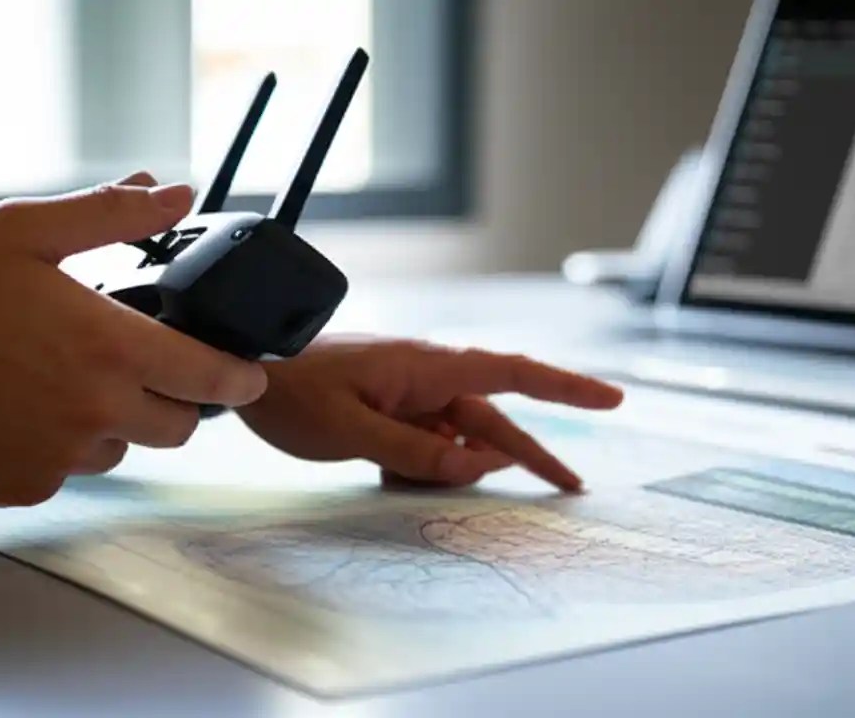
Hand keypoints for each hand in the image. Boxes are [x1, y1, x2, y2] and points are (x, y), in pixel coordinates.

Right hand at [0, 172, 266, 506]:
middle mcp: (98, 411)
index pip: (212, 377)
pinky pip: (68, 471)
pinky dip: (60, 447)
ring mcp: (63, 457)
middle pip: (180, 426)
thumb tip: (177, 194)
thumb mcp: (24, 232)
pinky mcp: (27, 486)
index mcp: (111, 347)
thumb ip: (111, 214)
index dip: (241, 377)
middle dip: (177, 400)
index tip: (251, 375)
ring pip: (123, 449)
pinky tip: (22, 411)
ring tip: (62, 382)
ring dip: (114, 423)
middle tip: (144, 370)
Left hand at [236, 336, 622, 491]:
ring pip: (459, 439)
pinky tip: (393, 474)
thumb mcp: (349, 428)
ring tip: (433, 478)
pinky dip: (423, 465)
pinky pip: (427, 444)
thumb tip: (475, 468)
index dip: (566, 387)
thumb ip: (413, 451)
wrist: (243, 371)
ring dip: (461, 466)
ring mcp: (410, 396)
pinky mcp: (392, 411)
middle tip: (572, 487)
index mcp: (427, 367)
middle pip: (494, 420)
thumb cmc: (291, 389)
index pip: (513, 373)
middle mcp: (427, 378)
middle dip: (531, 454)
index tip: (610, 397)